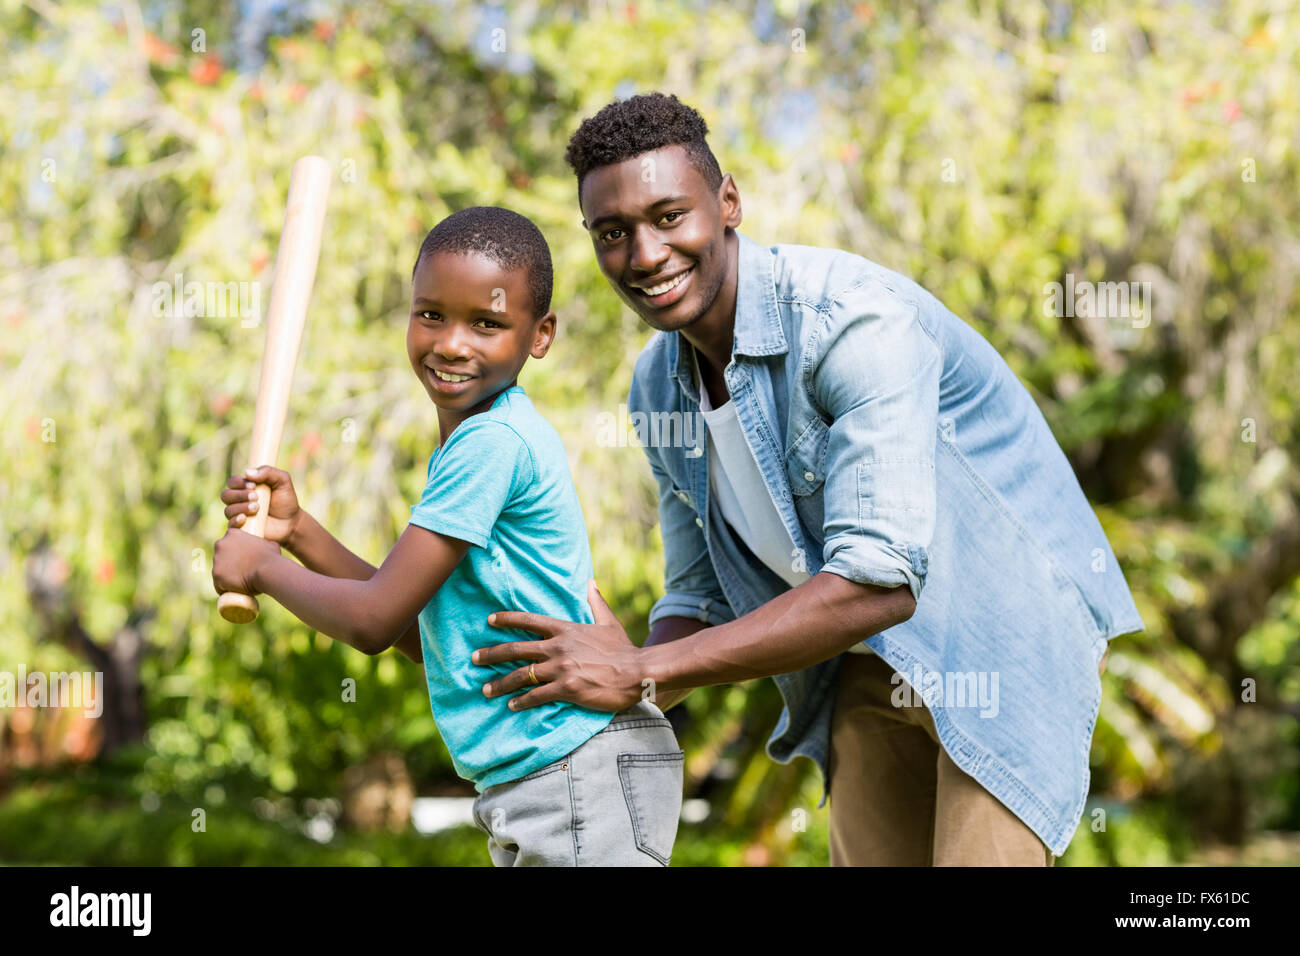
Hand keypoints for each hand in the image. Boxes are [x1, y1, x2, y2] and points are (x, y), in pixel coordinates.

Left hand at [212, 527, 281, 597]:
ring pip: (219, 571)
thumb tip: (266, 547)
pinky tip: (233, 591)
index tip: (243, 561)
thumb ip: (264, 544)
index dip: (235, 553)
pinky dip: (225, 588)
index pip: (228, 544)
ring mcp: (217, 559)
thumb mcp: (269, 544)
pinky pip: (218, 584)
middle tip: (241, 573)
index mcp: (232, 534)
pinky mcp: (216, 574)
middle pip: (220, 557)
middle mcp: (221, 544)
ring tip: (239, 584)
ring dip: (226, 577)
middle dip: (228, 564)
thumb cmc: (271, 558)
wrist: (268, 570)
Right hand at [220, 465, 300, 545]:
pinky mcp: (242, 529)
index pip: (232, 482)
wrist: (292, 521)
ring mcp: (239, 515)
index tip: (254, 486)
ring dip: (240, 507)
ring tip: (257, 507)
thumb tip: (247, 472)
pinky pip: (231, 525)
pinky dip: (235, 521)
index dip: (239, 483)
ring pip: (228, 510)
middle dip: (239, 495)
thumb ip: (268, 472)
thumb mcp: (282, 481)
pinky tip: (244, 518)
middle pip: (226, 495)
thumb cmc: (286, 500)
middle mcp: (239, 501)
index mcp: (245, 487)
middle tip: (256, 497)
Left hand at [473, 580, 647, 712]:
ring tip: (485, 689)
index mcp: (565, 630)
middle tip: (474, 658)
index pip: (529, 621)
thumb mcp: (608, 622)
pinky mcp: (566, 689)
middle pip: (516, 649)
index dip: (506, 619)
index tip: (489, 620)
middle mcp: (558, 647)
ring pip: (521, 675)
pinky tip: (511, 705)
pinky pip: (536, 696)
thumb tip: (590, 582)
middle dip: (491, 654)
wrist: (637, 672)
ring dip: (500, 683)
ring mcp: (561, 668)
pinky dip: (521, 701)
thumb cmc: (623, 649)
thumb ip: (596, 602)